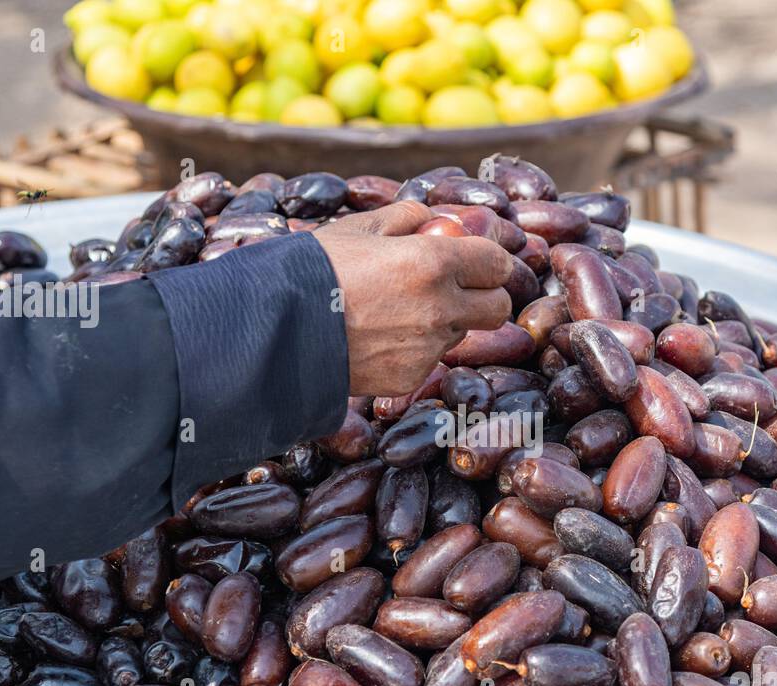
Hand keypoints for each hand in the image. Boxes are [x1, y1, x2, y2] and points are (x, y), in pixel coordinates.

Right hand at [313, 201, 515, 396]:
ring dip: (446, 322)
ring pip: (461, 334)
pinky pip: (429, 360)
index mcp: (433, 262)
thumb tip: (434, 220)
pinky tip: (379, 338)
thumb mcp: (359, 227)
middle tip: (460, 290)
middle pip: (498, 307)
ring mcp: (427, 348)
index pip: (497, 264)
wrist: (277, 329)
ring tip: (397, 312)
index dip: (490, 261)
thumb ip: (407, 217)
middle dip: (485, 296)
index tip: (477, 261)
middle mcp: (440, 308)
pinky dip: (415, 349)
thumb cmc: (314, 269)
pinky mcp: (410, 377)